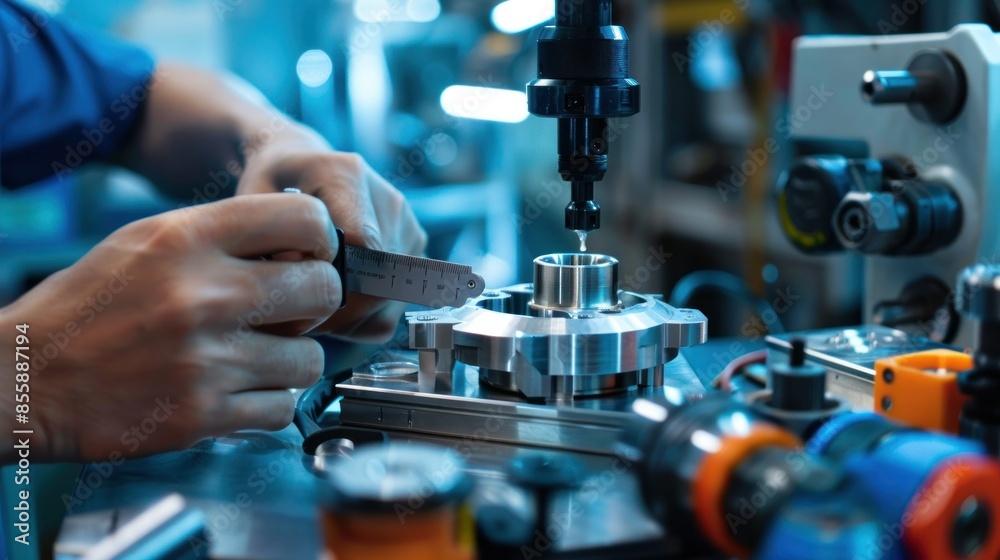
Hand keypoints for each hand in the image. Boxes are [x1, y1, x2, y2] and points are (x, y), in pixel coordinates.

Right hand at [0, 194, 341, 461]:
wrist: (24, 379)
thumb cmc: (89, 307)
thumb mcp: (147, 241)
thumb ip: (224, 236)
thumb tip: (302, 242)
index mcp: (187, 238)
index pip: (305, 219)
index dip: (320, 241)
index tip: (309, 257)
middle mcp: (204, 294)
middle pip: (324, 289)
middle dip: (314, 303)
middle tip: (291, 313)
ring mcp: (207, 359)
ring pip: (310, 358)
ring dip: (291, 361)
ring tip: (257, 357)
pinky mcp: (203, 415)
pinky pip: (283, 408)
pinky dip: (268, 402)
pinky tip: (239, 391)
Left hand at [237, 138, 426, 341]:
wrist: (301, 169)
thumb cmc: (272, 187)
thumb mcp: (253, 198)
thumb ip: (268, 233)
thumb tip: (296, 271)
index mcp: (345, 174)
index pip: (359, 240)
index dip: (326, 276)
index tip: (292, 283)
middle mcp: (387, 199)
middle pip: (374, 278)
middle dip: (332, 307)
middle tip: (291, 310)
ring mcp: (407, 226)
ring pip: (384, 302)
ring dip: (344, 318)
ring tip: (310, 302)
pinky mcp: (414, 252)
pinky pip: (391, 311)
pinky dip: (359, 321)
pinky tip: (333, 304)